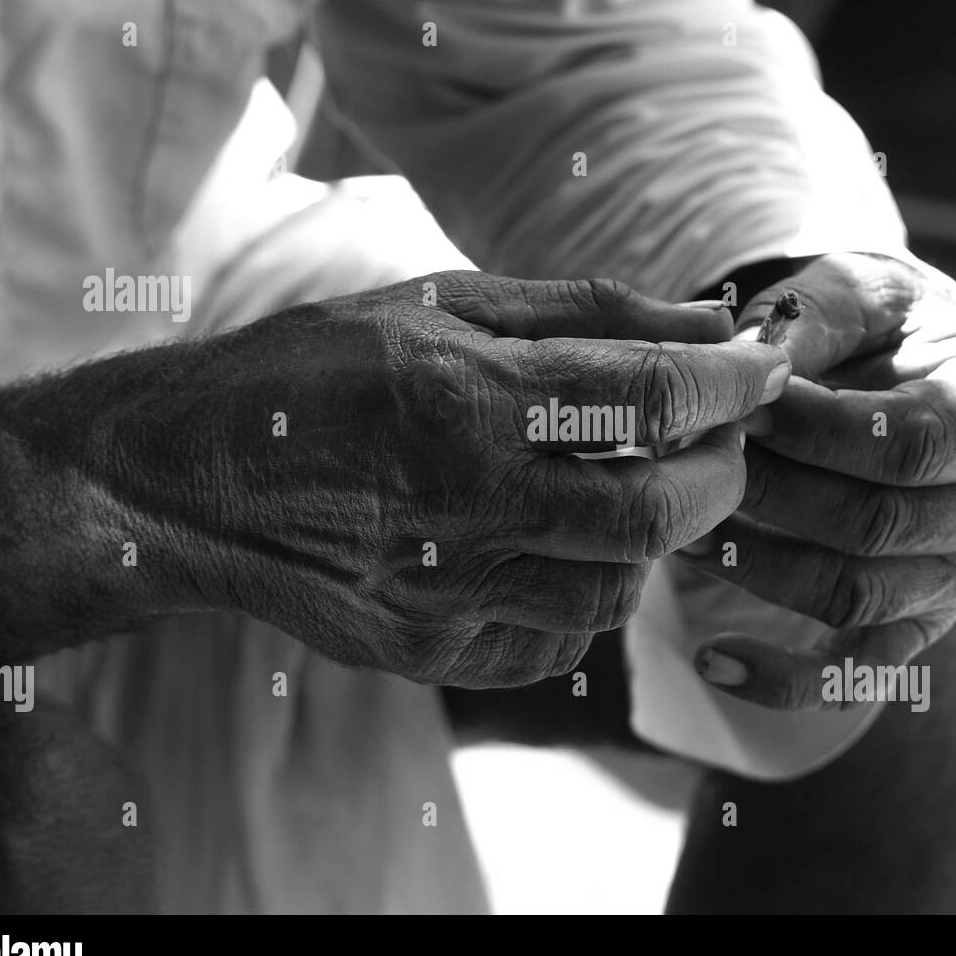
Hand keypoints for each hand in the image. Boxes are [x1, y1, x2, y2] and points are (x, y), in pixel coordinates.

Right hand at [79, 271, 789, 687]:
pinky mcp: (426, 651)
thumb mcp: (437, 303)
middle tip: (723, 442)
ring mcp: (443, 592)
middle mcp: (464, 501)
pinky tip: (559, 552)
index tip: (766, 367)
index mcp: (467, 395)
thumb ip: (581, 310)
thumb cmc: (314, 371)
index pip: (653, 396)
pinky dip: (584, 599)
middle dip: (719, 475)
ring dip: (655, 540)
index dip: (733, 382)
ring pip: (616, 592)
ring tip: (639, 491)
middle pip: (656, 511)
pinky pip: (556, 646)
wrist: (190, 480)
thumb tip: (704, 318)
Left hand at [682, 253, 955, 708]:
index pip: (910, 444)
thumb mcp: (858, 295)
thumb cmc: (879, 329)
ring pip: (855, 595)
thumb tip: (748, 357)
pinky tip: (714, 663)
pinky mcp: (916, 623)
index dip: (814, 432)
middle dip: (772, 494)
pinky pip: (856, 671)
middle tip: (697, 463)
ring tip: (685, 530)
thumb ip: (812, 319)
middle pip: (876, 524)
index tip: (739, 407)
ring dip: (759, 567)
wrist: (911, 374)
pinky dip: (785, 679)